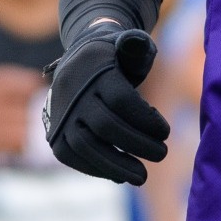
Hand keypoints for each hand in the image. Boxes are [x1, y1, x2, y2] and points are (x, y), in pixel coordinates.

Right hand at [45, 27, 168, 183]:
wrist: (78, 62)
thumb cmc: (115, 58)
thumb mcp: (128, 47)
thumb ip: (137, 47)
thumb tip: (137, 44)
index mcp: (94, 69)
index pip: (121, 99)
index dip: (146, 119)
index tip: (165, 132)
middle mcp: (73, 92)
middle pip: (106, 125)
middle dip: (137, 144)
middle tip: (161, 154)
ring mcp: (61, 114)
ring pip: (86, 146)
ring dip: (116, 165)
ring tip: (141, 176)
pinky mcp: (54, 134)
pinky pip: (73, 157)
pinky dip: (97, 169)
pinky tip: (119, 175)